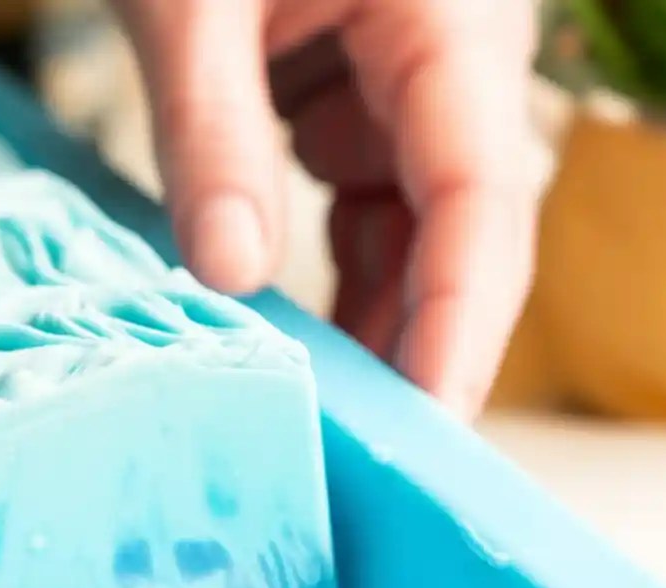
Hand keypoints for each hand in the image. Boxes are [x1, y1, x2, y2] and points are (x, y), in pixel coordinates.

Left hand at [115, 0, 542, 417]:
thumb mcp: (189, 4)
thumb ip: (210, 127)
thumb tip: (231, 275)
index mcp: (446, 24)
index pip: (477, 193)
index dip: (458, 316)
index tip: (426, 419)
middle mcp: (452, 71)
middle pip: (467, 235)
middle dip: (433, 348)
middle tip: (381, 463)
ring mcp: (409, 101)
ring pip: (420, 242)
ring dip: (385, 333)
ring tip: (338, 434)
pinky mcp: (360, 120)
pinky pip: (370, 224)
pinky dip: (343, 295)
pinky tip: (312, 364)